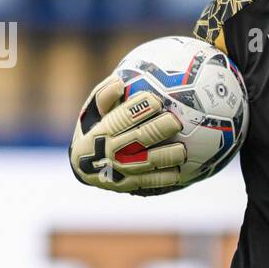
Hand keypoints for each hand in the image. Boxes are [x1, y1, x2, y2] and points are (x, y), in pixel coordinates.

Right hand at [68, 76, 186, 194]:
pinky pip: (149, 182)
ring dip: (165, 156)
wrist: (85, 166)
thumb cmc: (94, 129)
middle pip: (138, 139)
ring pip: (146, 163)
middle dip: (157, 130)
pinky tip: (180, 171)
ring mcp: (120, 170)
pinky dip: (164, 178)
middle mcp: (110, 152)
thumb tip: (118, 82)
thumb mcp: (91, 112)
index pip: (121, 118)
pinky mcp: (129, 185)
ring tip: (182, 150)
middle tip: (175, 121)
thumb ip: (103, 97)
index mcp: (101, 131)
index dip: (139, 109)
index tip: (156, 101)